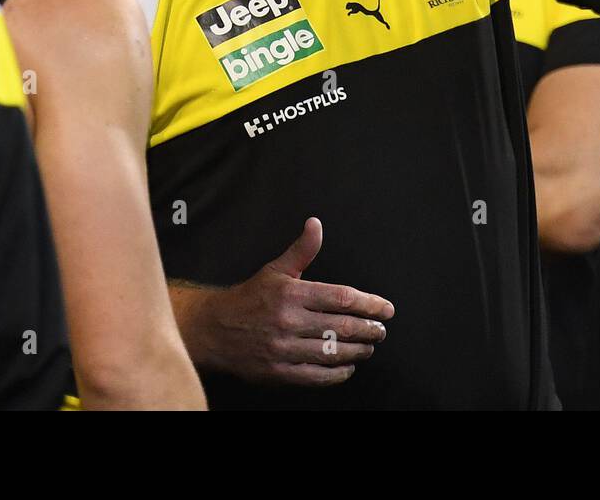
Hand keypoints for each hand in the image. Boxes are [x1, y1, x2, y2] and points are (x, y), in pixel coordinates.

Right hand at [197, 218, 394, 385]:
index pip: (341, 298)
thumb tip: (315, 224)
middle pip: (341, 327)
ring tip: (369, 346)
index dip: (369, 304)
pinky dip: (337, 373)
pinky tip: (348, 366)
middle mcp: (288, 321)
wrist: (213, 329)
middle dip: (369, 329)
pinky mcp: (278, 372)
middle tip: (381, 330)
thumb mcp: (276, 269)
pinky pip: (316, 376)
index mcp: (291, 293)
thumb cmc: (250, 297)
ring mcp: (282, 349)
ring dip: (358, 351)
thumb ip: (302, 250)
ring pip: (332, 352)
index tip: (386, 309)